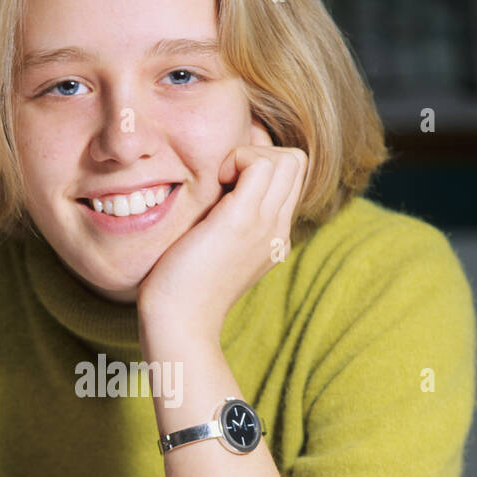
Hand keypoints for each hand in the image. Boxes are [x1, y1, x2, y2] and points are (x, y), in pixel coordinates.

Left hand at [136, 121, 307, 344]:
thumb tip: (216, 186)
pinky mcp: (242, 220)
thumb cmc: (182, 288)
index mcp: (273, 237)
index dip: (259, 163)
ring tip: (219, 180)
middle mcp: (278, 230)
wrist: (179, 323)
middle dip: (259, 153)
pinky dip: (238, 157)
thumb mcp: (213, 249)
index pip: (290, 177)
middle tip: (221, 178)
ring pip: (289, 158)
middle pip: (296, 162)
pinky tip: (213, 182)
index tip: (224, 182)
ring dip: (250, 154)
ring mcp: (265, 225)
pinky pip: (262, 163)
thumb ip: (224, 221)